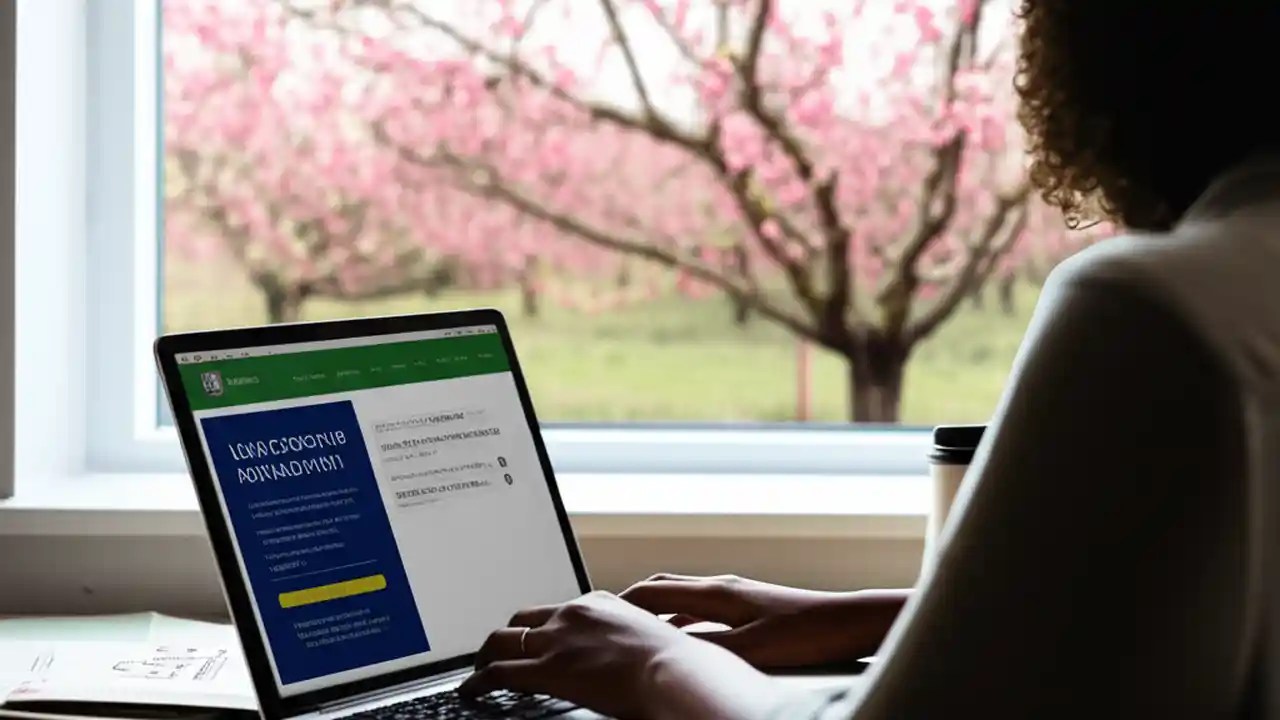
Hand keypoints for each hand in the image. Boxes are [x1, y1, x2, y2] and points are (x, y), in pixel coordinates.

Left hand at [459, 590, 708, 717]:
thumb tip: (638, 660)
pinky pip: (499, 673)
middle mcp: (573, 613)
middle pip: (523, 618)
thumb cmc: (677, 665)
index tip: (540, 638)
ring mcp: (557, 639)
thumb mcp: (655, 642)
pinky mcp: (546, 669)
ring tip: (479, 669)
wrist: (674, 674)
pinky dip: (479, 682)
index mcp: (599, 603)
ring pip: (502, 640)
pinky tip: (472, 691)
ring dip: (486, 655)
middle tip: (502, 650)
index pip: (558, 610)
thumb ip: (636, 645)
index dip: (543, 627)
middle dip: (509, 634)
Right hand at [620, 574, 907, 668]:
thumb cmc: (805, 632)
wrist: (846, 620)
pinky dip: (681, 621)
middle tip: (604, 620)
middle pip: (662, 588)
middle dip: (630, 603)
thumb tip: (665, 652)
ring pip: (681, 599)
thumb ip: (706, 649)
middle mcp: (721, 587)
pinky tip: (684, 640)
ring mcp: (736, 595)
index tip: (592, 616)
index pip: (652, 593)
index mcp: (716, 593)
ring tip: (634, 631)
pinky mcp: (750, 606)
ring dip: (655, 612)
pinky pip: (702, 610)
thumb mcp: (750, 649)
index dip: (619, 605)